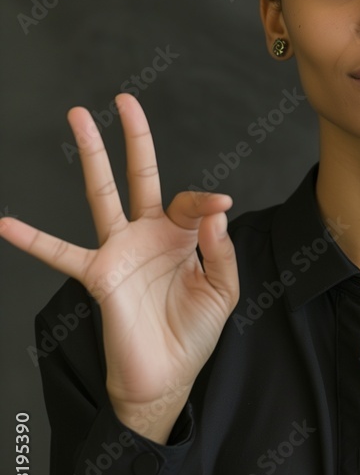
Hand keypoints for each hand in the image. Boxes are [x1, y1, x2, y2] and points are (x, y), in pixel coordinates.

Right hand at [0, 94, 239, 440]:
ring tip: (79, 116)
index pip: (190, 201)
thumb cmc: (194, 333)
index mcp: (182, 237)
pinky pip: (60, 254)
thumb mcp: (223, 291)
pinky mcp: (99, 275)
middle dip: (133, 138)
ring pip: (102, 195)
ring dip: (91, 157)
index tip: (219, 204)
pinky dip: (32, 240)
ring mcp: (120, 250)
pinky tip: (6, 223)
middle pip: (139, 176)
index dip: (205, 199)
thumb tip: (214, 209)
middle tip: (124, 98)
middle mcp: (148, 235)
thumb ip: (222, 251)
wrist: (166, 377)